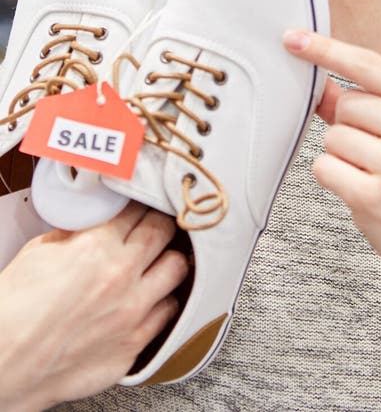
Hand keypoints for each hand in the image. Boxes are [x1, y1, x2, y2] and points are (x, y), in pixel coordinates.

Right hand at [0, 202, 187, 411]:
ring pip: (176, 269)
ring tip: (160, 259)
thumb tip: (93, 222)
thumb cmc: (13, 311)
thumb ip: (76, 231)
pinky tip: (154, 296)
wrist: (2, 364)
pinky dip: (163, 300)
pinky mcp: (134, 343)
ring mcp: (132, 312)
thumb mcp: (39, 251)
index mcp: (97, 246)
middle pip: (163, 232)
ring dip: (169, 260)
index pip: (137, 210)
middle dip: (160, 224)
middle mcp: (121, 276)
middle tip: (154, 225)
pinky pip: (168, 312)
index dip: (140, 204)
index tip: (140, 206)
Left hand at [284, 29, 380, 294]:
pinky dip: (335, 179)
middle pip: (345, 104)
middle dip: (349, 126)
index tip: (292, 37)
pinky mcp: (372, 198)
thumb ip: (374, 103)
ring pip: (332, 138)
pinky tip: (366, 192)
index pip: (367, 64)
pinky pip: (324, 168)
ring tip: (378, 175)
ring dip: (343, 156)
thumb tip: (321, 82)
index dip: (325, 49)